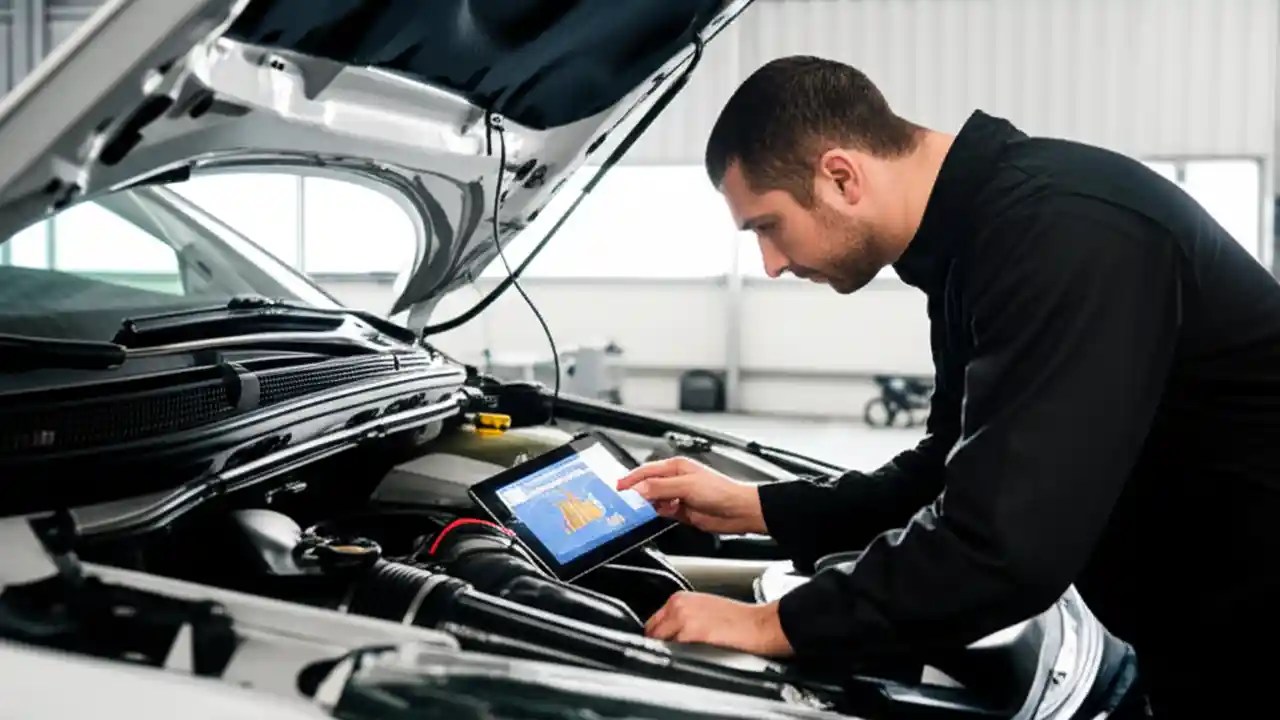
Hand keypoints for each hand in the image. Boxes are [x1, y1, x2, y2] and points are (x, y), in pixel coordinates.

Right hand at [616, 456, 765, 534]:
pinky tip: (658, 515)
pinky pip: (662, 512)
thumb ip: (660, 487)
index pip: (646, 471)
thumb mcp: (686, 486)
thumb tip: (639, 489)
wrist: (739, 511)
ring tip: (639, 510)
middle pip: (647, 486)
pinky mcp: (681, 511)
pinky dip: (658, 514)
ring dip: (647, 505)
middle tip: (623, 501)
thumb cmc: (722, 491)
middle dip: (636, 493)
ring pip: (653, 500)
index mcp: (676, 467)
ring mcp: (678, 496)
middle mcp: (676, 480)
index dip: (631, 479)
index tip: (618, 488)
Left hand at [645, 592, 793, 656]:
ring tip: (680, 656)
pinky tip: (687, 657)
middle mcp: (679, 605)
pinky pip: (672, 648)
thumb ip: (683, 616)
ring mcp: (684, 618)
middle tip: (668, 653)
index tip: (660, 644)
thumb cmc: (739, 618)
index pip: (652, 620)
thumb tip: (671, 632)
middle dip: (657, 643)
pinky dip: (676, 655)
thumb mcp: (705, 608)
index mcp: (680, 598)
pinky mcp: (692, 633)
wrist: (758, 624)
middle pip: (652, 631)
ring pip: (660, 641)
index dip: (655, 635)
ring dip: (666, 650)